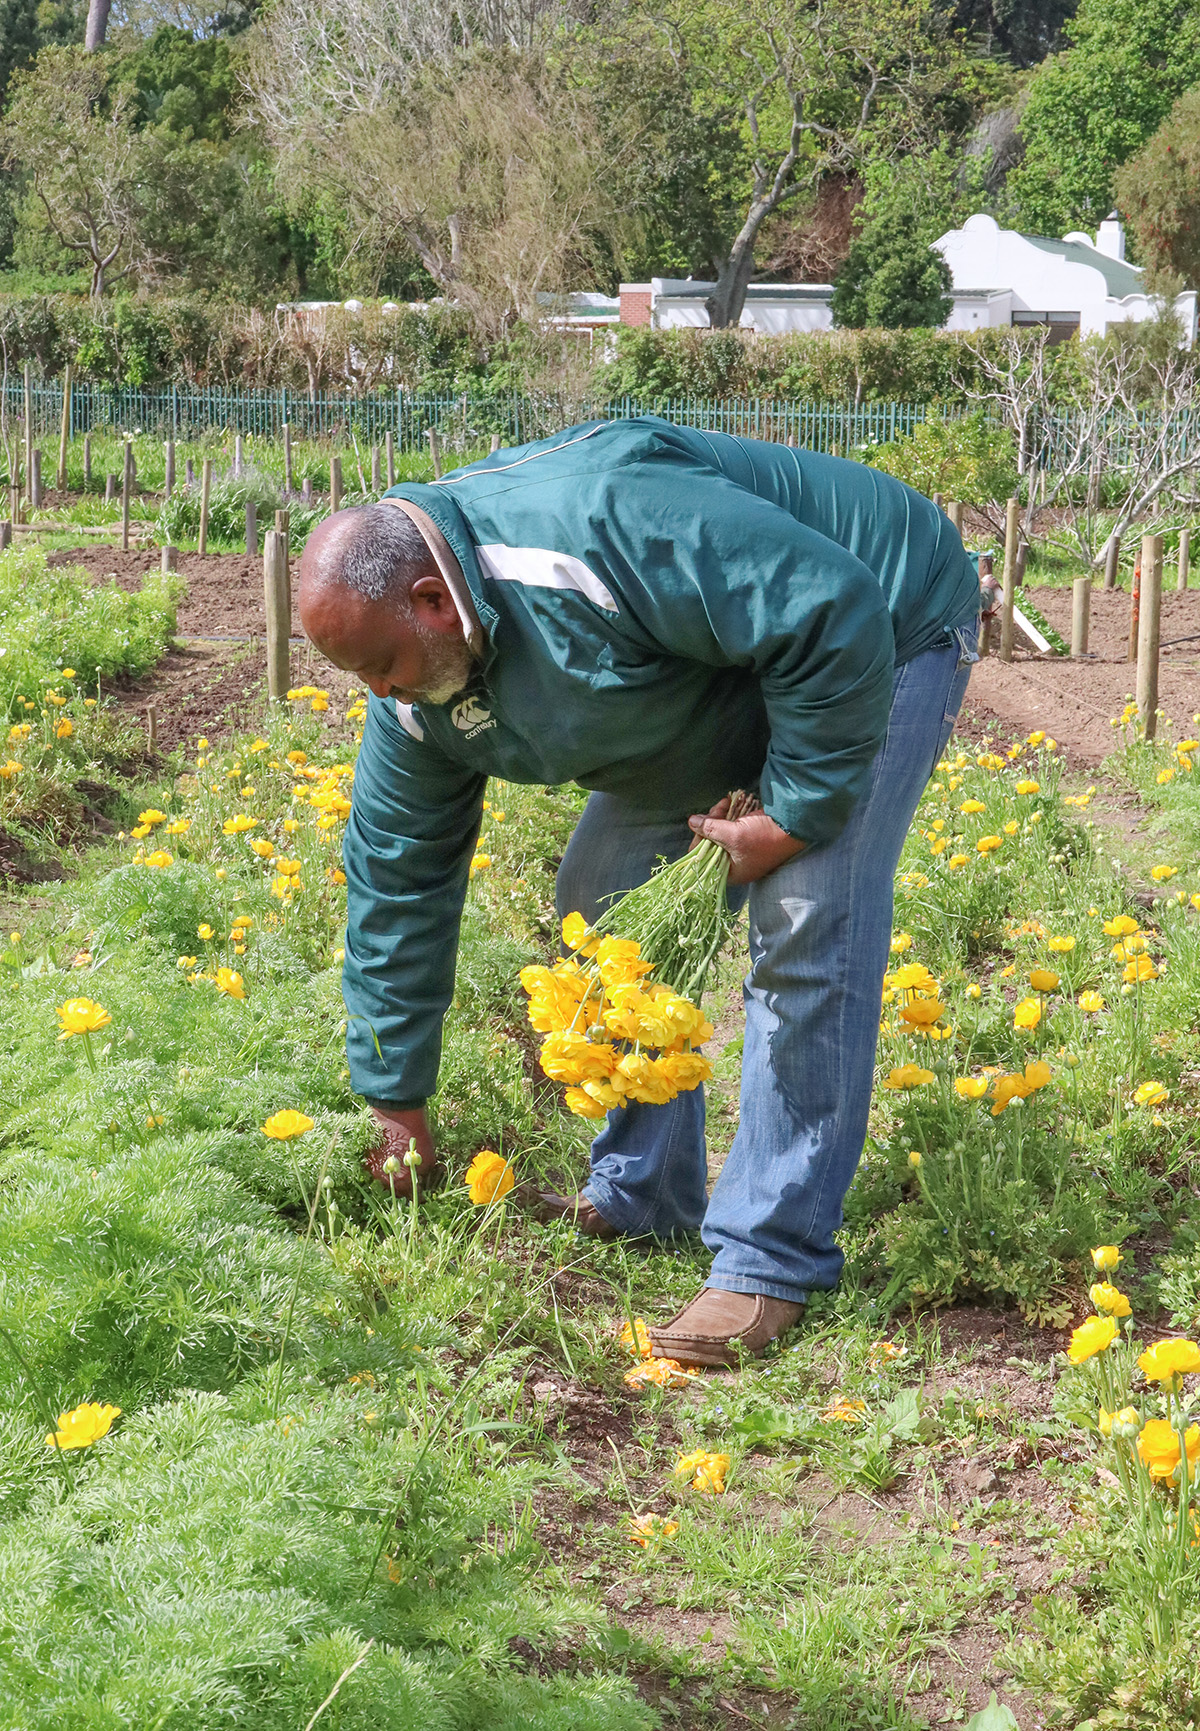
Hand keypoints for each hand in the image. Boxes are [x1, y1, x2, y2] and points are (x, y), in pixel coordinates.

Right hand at [365, 1104, 440, 1196]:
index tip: (424, 1193)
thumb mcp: (429, 1156)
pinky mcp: (367, 1158)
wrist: (396, 1112)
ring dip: (394, 1178)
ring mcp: (374, 1168)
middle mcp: (385, 1178)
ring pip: (385, 1180)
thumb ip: (425, 1173)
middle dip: (405, 1188)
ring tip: (401, 1170)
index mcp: (402, 1180)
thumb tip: (423, 1180)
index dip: (420, 1196)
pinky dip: (383, 1167)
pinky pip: (376, 1169)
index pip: (412, 1197)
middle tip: (412, 1181)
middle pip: (397, 1191)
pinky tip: (391, 1160)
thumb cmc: (416, 1133)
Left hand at [687, 798, 804, 885]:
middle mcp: (735, 862)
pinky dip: (728, 814)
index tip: (699, 826)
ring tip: (724, 803)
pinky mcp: (748, 834)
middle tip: (715, 811)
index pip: (703, 861)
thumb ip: (710, 829)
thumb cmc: (765, 837)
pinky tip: (729, 802)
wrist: (795, 824)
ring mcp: (742, 848)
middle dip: (709, 824)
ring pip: (719, 831)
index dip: (698, 842)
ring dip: (718, 816)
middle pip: (710, 844)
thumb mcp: (734, 835)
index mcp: (731, 872)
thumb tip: (692, 822)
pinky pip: (730, 825)